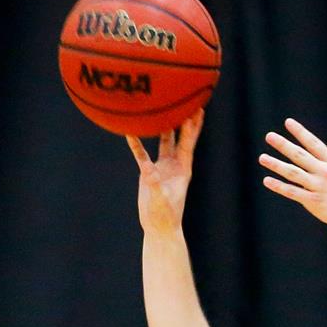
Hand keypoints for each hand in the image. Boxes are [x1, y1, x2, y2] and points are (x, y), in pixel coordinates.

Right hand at [126, 109, 202, 235]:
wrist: (159, 227)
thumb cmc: (165, 216)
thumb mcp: (161, 200)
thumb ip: (154, 185)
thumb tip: (148, 170)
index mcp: (183, 168)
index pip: (188, 142)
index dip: (192, 126)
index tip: (196, 108)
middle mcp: (174, 164)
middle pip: (179, 136)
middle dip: (183, 119)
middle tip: (186, 99)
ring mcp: (162, 166)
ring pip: (163, 141)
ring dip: (163, 125)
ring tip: (163, 106)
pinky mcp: (149, 172)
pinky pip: (141, 155)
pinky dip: (136, 144)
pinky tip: (130, 132)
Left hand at [258, 118, 326, 232]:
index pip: (314, 144)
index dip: (300, 132)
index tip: (288, 122)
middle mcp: (325, 172)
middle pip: (300, 156)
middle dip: (284, 145)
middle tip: (269, 136)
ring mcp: (318, 186)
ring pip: (293, 173)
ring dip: (276, 165)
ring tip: (262, 158)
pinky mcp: (313, 201)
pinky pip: (293, 192)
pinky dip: (279, 186)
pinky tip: (267, 180)